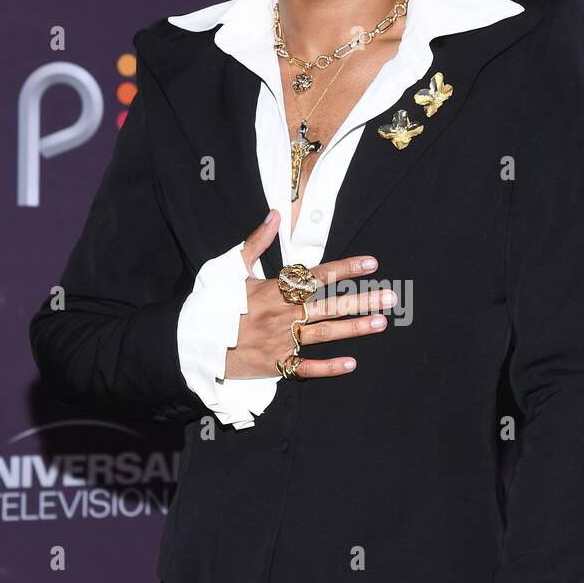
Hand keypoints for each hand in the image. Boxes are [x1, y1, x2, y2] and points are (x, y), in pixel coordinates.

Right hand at [224, 209, 395, 378]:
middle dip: (361, 300)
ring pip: (323, 334)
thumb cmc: (214, 304)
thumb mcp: (231, 268)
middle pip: (329, 306)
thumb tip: (274, 214)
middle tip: (390, 298)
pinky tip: (351, 364)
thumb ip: (256, 241)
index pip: (317, 276)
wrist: (193, 341)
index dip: (346, 269)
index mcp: (275, 290)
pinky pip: (305, 367)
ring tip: (380, 324)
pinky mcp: (274, 364)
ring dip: (353, 329)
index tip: (372, 264)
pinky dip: (328, 368)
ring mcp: (280, 340)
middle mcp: (282, 314)